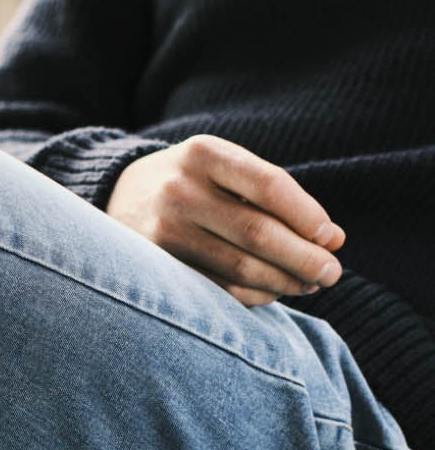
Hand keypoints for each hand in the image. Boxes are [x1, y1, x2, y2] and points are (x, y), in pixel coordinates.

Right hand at [107, 136, 344, 306]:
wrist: (116, 198)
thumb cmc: (191, 182)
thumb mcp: (222, 168)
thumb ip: (272, 196)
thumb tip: (332, 239)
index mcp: (204, 154)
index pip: (270, 186)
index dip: (308, 216)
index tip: (333, 239)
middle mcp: (179, 191)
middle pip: (256, 232)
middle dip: (303, 257)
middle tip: (333, 273)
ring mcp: (161, 232)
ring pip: (237, 266)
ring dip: (282, 281)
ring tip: (309, 284)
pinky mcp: (153, 267)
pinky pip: (214, 289)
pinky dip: (251, 295)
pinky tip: (273, 293)